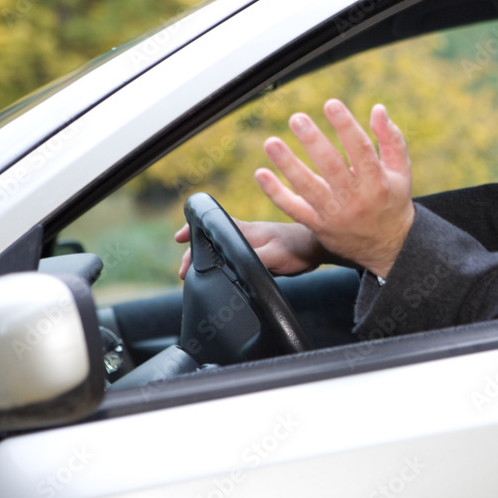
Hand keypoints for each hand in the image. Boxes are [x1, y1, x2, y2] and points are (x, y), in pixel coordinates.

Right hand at [174, 219, 323, 279]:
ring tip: (195, 272)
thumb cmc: (299, 248)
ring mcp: (253, 242)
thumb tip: (232, 268)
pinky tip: (220, 273)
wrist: (318, 248)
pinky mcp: (260, 252)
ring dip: (207, 257)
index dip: (194, 229)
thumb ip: (253, 259)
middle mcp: (246, 234)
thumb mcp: (274, 256)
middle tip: (184, 271)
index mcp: (246, 231)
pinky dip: (221, 262)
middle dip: (195, 251)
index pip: (214, 224)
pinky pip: (234, 255)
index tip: (179, 238)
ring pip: (222, 247)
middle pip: (213, 238)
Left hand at [254, 99, 413, 277]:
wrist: (388, 247)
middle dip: (313, 141)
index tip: (331, 104)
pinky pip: (294, 209)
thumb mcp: (401, 171)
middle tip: (297, 118)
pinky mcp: (318, 226)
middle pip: (331, 166)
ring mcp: (335, 214)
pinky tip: (261, 174)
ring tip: (271, 142)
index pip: (360, 150)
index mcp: (378, 182)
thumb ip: (390, 139)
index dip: (346, 126)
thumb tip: (377, 109)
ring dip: (288, 164)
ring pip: (308, 187)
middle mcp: (356, 199)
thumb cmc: (393, 200)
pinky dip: (275, 193)